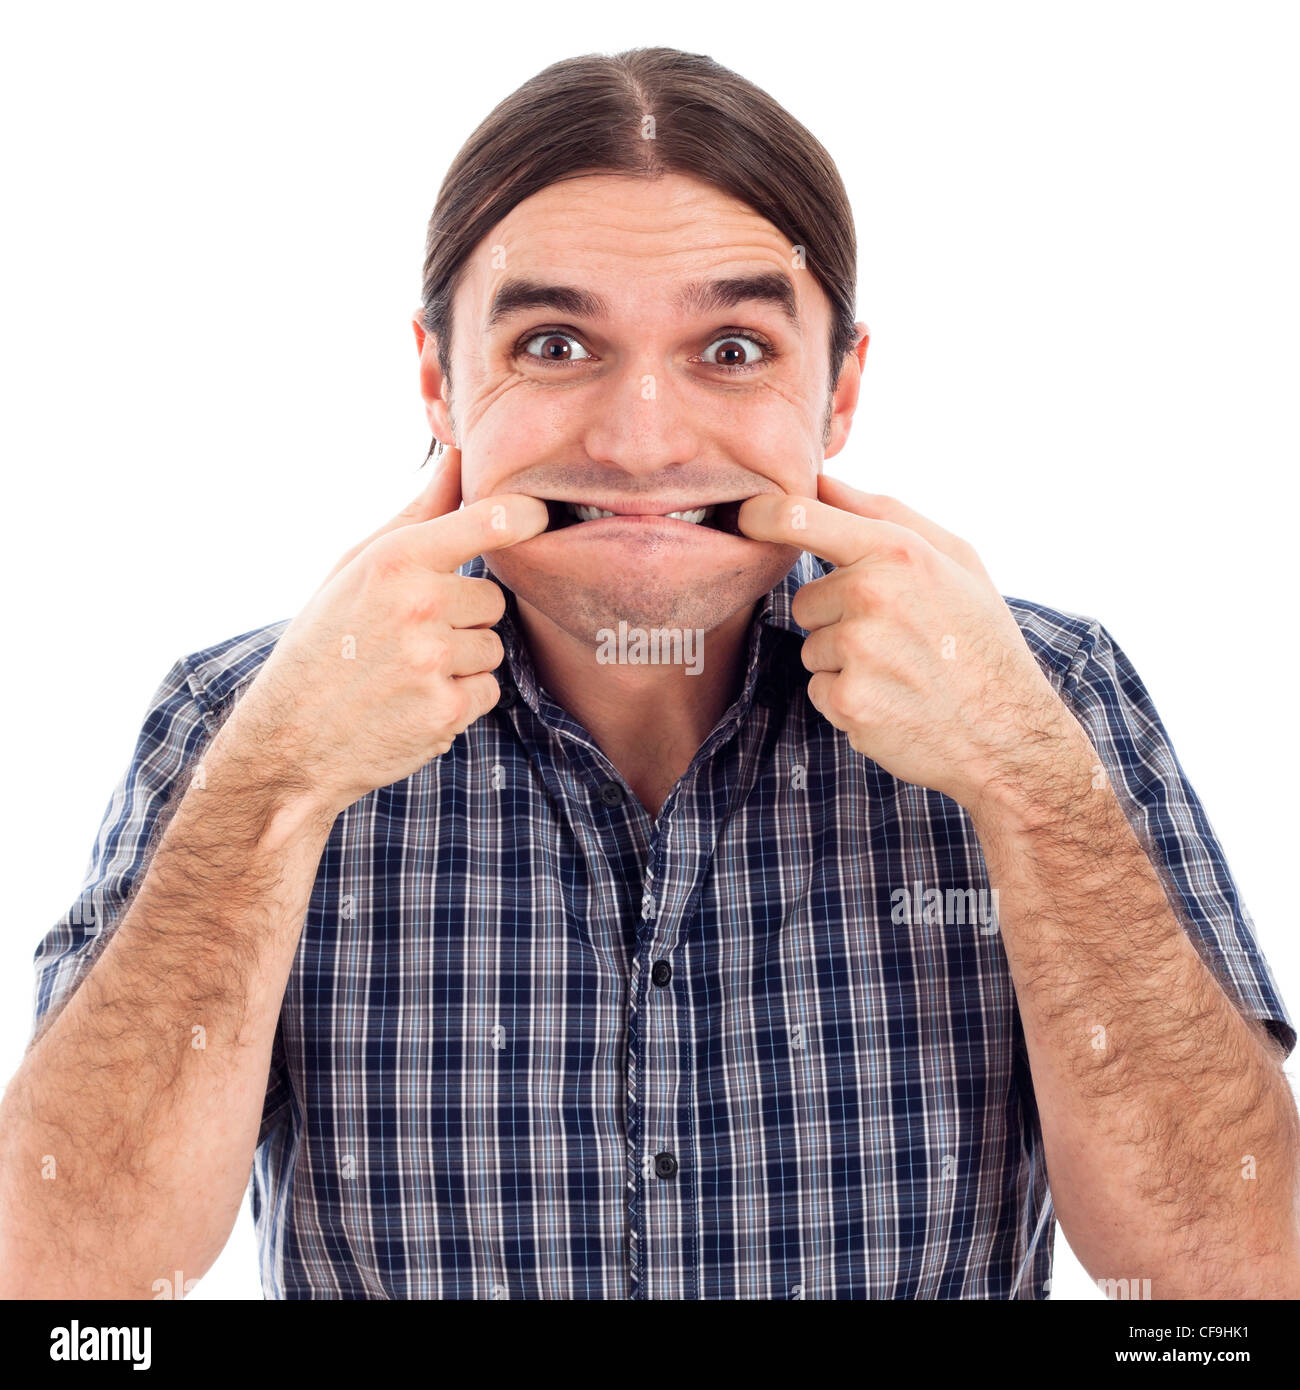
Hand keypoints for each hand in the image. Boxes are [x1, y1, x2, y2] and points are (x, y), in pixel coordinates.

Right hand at [219, 446, 547, 816]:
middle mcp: (417, 605)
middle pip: (492, 598)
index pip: (491, 521)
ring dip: (462, 661)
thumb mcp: (354, 567)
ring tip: (405, 671)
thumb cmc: (325, 642)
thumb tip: (459, 455)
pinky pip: (488, 689)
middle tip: (408, 636)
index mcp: (394, 559)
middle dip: (462, 617)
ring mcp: (432, 661)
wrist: (290, 739)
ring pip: (492, 646)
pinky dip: (460, 699)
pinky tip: (412, 701)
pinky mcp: (446, 710)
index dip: (527, 515)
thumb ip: (418, 513)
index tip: (541, 515)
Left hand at [737, 474, 1078, 812]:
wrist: (1008, 734)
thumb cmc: (980, 639)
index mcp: (897, 552)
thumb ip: (884, 514)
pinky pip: (818, 688)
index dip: (759, 515)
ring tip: (901, 671)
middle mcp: (873, 595)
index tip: (742, 517)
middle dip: (838, 618)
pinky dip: (847, 698)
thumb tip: (821, 480)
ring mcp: (859, 650)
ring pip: (812, 646)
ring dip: (844, 661)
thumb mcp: (956, 559)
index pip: (799, 517)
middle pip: (807, 599)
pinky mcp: (848, 700)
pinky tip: (893, 701)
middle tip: (898, 638)